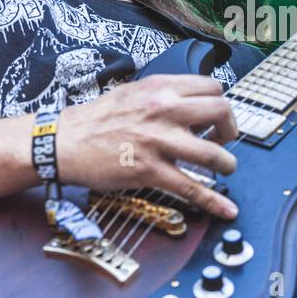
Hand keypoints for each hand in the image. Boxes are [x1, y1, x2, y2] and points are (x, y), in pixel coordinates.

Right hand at [52, 74, 239, 219]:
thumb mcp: (134, 92)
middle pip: (221, 112)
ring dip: (227, 163)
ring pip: (213, 153)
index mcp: (161, 88)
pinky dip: (213, 201)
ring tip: (226, 168)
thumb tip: (192, 107)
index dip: (219, 104)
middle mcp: (164, 110)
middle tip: (224, 139)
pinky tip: (226, 209)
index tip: (216, 118)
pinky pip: (191, 188)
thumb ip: (164, 96)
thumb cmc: (96, 119)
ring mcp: (159, 141)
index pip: (212, 88)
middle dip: (230, 128)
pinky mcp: (151, 170)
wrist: (65, 140)